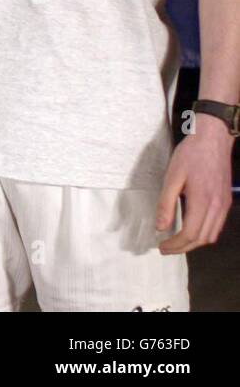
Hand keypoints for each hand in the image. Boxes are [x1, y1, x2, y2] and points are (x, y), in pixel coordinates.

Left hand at [156, 116, 233, 253]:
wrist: (213, 138)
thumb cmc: (190, 154)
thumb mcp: (172, 176)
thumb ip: (166, 202)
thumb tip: (160, 227)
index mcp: (203, 201)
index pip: (190, 233)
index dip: (175, 244)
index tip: (161, 246)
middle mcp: (218, 206)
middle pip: (202, 238)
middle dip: (184, 247)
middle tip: (166, 248)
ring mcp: (225, 204)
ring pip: (212, 235)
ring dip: (195, 242)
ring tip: (177, 241)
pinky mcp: (226, 200)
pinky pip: (218, 225)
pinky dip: (205, 233)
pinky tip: (192, 228)